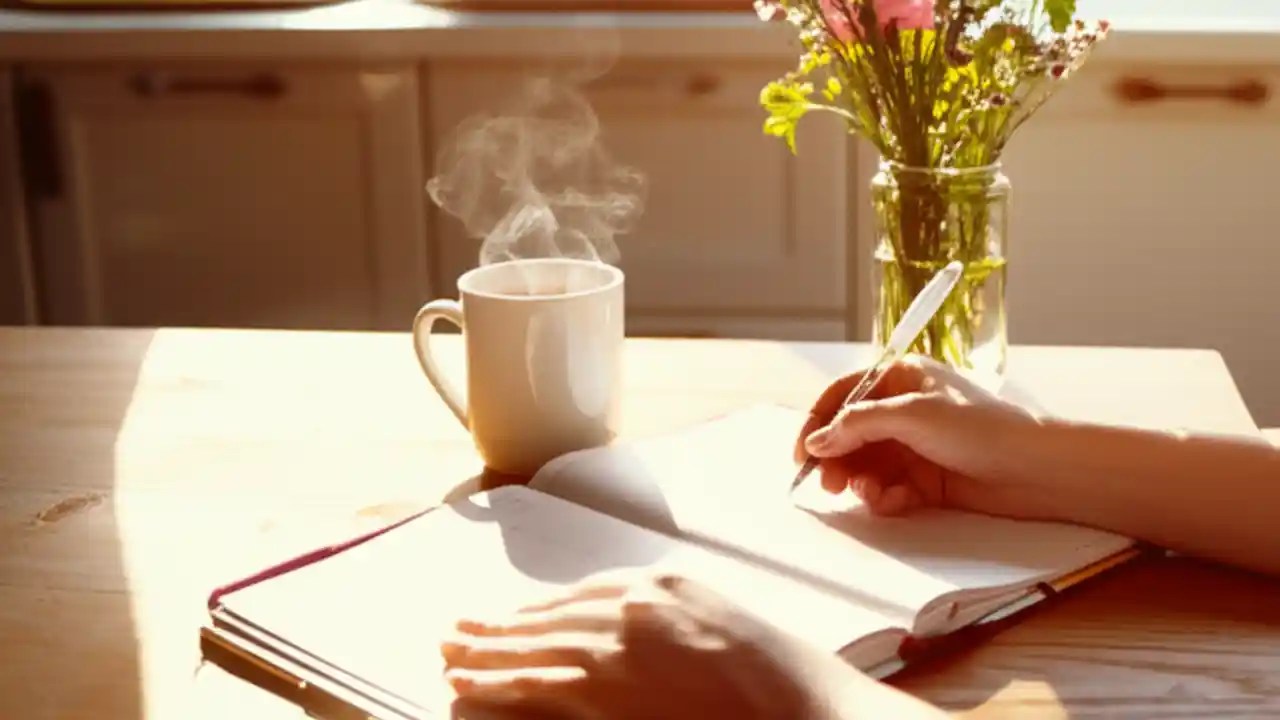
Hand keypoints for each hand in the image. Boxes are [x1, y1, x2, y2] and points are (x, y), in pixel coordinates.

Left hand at [441, 570, 936, 719]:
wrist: (807, 713)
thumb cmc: (783, 681)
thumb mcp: (723, 629)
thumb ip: (667, 628)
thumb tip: (627, 647)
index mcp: (663, 586)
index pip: (582, 595)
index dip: (541, 610)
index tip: (515, 617)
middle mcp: (631, 609)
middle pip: (548, 617)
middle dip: (500, 628)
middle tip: (460, 633)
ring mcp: (616, 651)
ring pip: (533, 649)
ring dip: (486, 655)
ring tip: (451, 658)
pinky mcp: (606, 694)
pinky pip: (538, 689)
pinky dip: (498, 687)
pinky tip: (470, 689)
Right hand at [795, 354, 1051, 519]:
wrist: (1035, 470)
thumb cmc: (980, 427)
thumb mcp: (911, 415)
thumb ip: (857, 426)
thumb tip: (816, 443)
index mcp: (900, 378)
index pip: (842, 395)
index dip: (818, 423)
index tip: (802, 454)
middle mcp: (904, 409)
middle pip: (850, 435)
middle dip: (838, 460)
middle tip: (829, 485)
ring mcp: (915, 446)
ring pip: (866, 465)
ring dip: (861, 482)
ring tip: (870, 494)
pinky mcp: (926, 480)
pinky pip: (888, 488)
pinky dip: (885, 497)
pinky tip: (895, 501)